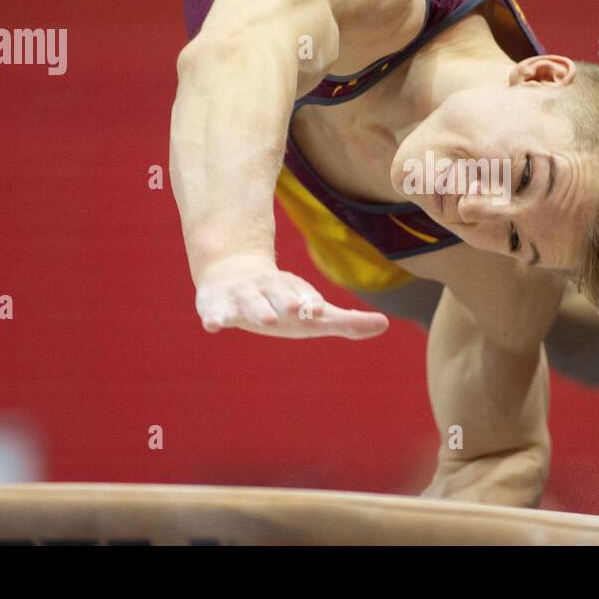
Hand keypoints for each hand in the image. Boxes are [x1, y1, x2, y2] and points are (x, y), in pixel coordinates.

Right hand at [193, 254, 388, 338]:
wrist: (232, 273)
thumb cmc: (282, 300)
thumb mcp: (312, 312)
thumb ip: (347, 322)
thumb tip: (385, 325)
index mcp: (293, 293)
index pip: (304, 298)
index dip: (310, 303)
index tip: (320, 308)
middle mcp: (269, 291)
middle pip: (279, 295)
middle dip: (287, 301)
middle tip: (296, 308)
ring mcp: (242, 297)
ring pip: (250, 302)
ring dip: (258, 309)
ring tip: (266, 318)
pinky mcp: (217, 305)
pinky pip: (214, 311)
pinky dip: (214, 316)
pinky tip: (213, 325)